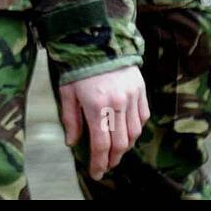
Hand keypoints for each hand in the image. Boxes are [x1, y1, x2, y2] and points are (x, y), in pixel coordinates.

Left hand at [58, 65, 147, 179]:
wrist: (98, 38)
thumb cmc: (78, 67)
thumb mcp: (67, 92)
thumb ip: (70, 119)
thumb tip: (72, 143)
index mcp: (96, 105)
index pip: (101, 144)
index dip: (99, 162)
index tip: (96, 172)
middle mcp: (117, 103)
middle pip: (120, 143)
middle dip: (113, 159)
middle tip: (106, 165)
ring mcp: (131, 96)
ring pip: (134, 133)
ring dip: (125, 147)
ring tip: (116, 152)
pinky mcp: (140, 90)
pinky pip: (143, 117)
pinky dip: (136, 129)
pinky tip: (127, 133)